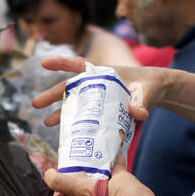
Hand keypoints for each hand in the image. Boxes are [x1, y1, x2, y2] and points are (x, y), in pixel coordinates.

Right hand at [30, 57, 163, 127]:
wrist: (158, 91)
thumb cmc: (151, 86)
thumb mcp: (147, 92)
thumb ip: (141, 101)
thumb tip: (137, 112)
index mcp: (105, 73)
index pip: (80, 65)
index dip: (61, 63)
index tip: (44, 62)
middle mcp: (97, 84)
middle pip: (71, 87)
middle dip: (52, 94)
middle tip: (35, 104)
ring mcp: (99, 98)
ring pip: (75, 103)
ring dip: (61, 112)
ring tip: (47, 123)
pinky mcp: (103, 111)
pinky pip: (86, 116)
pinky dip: (76, 124)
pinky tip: (66, 133)